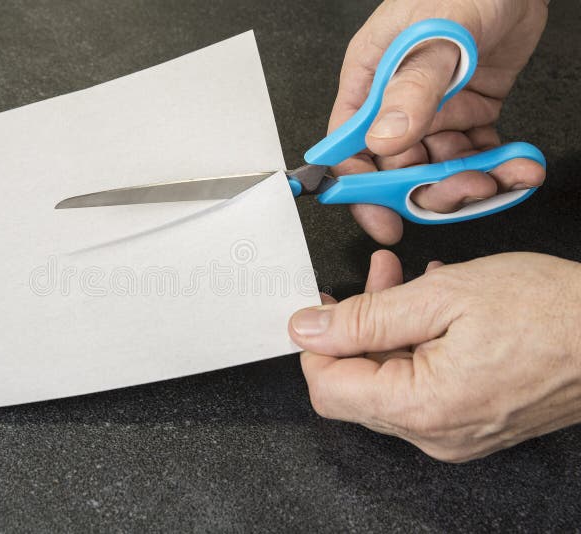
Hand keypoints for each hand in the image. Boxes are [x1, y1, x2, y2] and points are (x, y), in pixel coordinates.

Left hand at [288, 250, 580, 461]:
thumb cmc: (548, 311)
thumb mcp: (441, 296)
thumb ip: (363, 317)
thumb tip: (307, 329)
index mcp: (419, 407)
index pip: (327, 389)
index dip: (315, 345)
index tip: (321, 306)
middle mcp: (433, 434)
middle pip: (357, 386)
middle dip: (354, 327)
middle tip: (375, 277)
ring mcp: (455, 433)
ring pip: (389, 381)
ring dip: (387, 327)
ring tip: (405, 279)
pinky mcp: (473, 422)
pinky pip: (422, 386)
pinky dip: (416, 344)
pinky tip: (433, 304)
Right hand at [332, 0, 548, 243]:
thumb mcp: (434, 36)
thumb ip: (410, 89)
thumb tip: (384, 139)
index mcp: (369, 83)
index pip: (349, 148)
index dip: (361, 188)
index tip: (383, 218)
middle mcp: (396, 103)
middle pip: (397, 168)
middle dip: (428, 188)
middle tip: (462, 189)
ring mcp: (434, 110)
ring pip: (439, 167)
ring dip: (469, 180)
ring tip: (501, 176)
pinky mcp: (470, 113)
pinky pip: (475, 153)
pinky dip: (497, 166)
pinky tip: (517, 166)